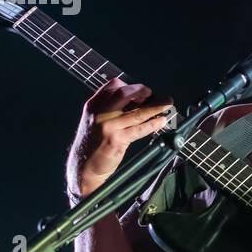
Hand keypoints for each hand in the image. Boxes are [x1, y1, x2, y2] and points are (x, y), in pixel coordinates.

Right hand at [66, 78, 172, 197]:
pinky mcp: (116, 140)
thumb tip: (138, 100)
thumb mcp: (94, 120)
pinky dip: (153, 124)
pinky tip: (161, 121)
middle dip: (143, 91)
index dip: (130, 86)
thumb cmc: (92, 143)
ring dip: (156, 107)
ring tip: (168, 104)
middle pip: (125, 93)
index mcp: (93, 105)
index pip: (113, 85)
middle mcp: (99, 113)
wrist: (83, 165)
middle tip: (155, 94)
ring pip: (137, 112)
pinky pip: (139, 129)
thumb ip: (109, 108)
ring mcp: (108, 126)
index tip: (142, 91)